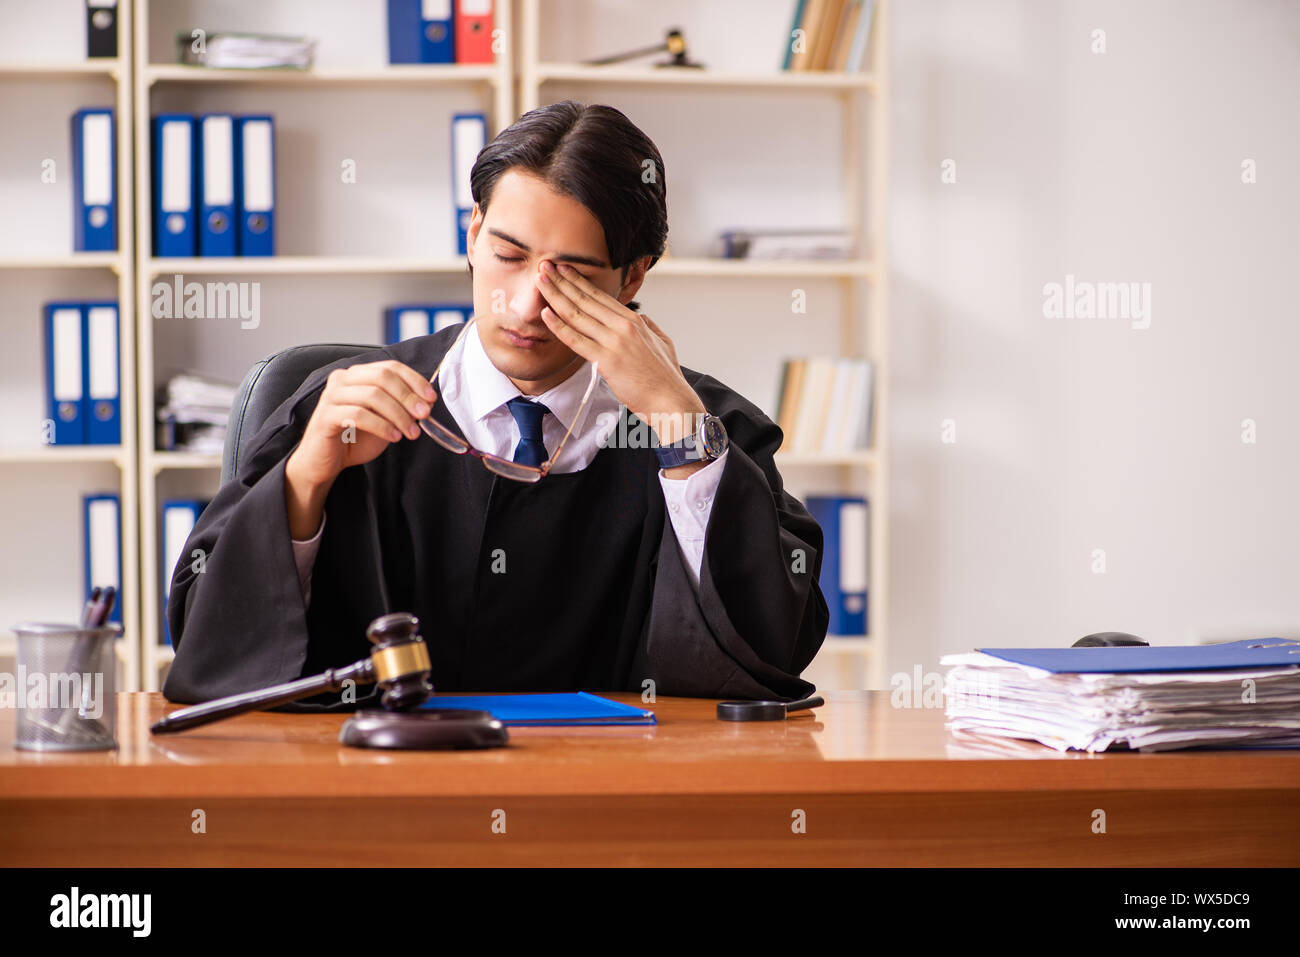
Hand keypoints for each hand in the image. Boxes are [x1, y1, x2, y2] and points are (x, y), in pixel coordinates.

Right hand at [287, 359, 435, 490]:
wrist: (326, 462)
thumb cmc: (355, 439)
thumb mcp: (385, 419)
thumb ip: (401, 407)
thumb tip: (427, 401)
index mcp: (358, 374)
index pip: (391, 367)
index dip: (414, 381)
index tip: (431, 398)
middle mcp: (343, 379)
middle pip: (383, 377)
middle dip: (408, 396)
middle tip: (424, 415)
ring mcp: (332, 396)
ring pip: (373, 395)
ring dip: (398, 414)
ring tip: (411, 432)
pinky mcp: (326, 415)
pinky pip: (359, 415)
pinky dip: (382, 426)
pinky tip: (394, 437)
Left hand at [535, 259, 704, 443]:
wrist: (671, 401)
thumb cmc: (666, 377)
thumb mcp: (662, 342)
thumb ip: (650, 327)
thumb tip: (642, 318)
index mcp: (635, 320)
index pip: (601, 296)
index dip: (579, 281)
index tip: (564, 270)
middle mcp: (623, 326)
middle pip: (585, 298)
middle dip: (562, 280)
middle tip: (545, 265)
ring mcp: (614, 342)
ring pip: (577, 314)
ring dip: (555, 295)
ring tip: (540, 280)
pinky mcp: (606, 361)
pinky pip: (576, 340)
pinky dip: (559, 326)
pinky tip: (545, 313)